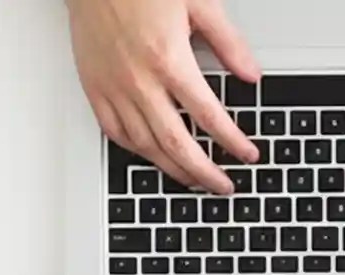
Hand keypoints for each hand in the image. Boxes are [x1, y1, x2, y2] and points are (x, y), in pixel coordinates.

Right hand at [66, 0, 260, 193]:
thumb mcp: (198, 2)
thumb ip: (228, 42)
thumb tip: (250, 74)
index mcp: (168, 60)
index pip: (208, 115)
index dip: (232, 141)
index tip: (247, 154)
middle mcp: (139, 80)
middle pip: (176, 143)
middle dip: (204, 171)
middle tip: (223, 185)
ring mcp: (114, 87)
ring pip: (145, 145)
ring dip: (173, 169)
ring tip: (193, 180)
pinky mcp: (94, 87)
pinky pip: (114, 132)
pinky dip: (136, 151)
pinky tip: (152, 156)